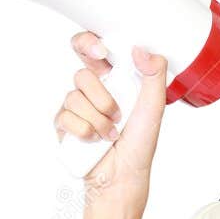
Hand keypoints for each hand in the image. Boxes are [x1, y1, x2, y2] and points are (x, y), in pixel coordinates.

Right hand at [55, 31, 167, 199]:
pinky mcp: (64, 125)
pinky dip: (84, 131)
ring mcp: (76, 107)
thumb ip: (154, 74)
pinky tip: (94, 141)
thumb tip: (140, 50)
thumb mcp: (155, 106)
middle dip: (102, 98)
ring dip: (97, 120)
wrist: (123, 175)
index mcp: (112, 78)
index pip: (91, 48)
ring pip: (74, 97)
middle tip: (117, 114)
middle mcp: (92, 90)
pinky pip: (65, 117)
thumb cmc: (140, 142)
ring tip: (110, 134)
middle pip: (81, 74)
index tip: (102, 53)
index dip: (88, 43)